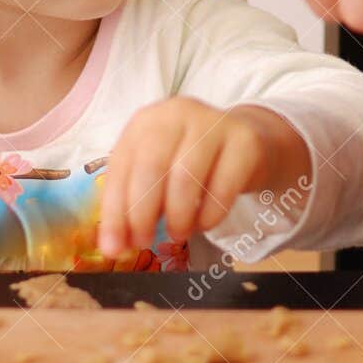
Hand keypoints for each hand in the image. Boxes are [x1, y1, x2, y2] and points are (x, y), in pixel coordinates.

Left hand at [97, 97, 305, 256]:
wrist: (249, 141)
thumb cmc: (193, 160)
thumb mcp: (159, 170)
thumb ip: (133, 201)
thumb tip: (113, 245)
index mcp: (146, 121)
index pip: (121, 167)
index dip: (114, 211)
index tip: (112, 248)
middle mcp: (177, 114)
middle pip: (151, 167)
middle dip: (142, 214)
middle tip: (144, 242)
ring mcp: (213, 124)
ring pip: (186, 177)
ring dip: (178, 216)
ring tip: (177, 233)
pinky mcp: (245, 143)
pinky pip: (222, 187)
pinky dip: (208, 215)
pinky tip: (203, 224)